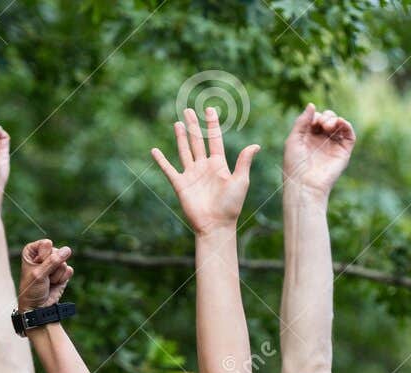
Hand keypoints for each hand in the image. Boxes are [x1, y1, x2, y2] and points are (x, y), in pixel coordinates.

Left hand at [18, 239, 72, 310]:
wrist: (38, 307)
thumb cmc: (32, 289)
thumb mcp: (39, 274)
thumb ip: (53, 261)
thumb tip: (68, 250)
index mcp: (32, 251)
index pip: (46, 244)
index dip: (43, 257)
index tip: (37, 266)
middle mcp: (43, 255)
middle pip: (57, 252)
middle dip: (52, 267)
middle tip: (43, 276)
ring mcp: (54, 263)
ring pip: (64, 262)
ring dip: (56, 275)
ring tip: (48, 281)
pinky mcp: (63, 272)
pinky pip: (69, 270)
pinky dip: (62, 279)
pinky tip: (55, 283)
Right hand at [151, 107, 259, 235]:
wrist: (216, 225)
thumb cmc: (231, 205)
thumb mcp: (240, 181)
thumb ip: (244, 162)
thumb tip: (256, 145)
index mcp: (219, 164)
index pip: (214, 139)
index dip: (212, 124)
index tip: (210, 109)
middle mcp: (204, 167)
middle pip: (197, 141)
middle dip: (193, 126)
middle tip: (189, 110)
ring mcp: (192, 175)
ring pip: (185, 151)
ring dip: (181, 137)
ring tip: (178, 122)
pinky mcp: (180, 184)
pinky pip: (169, 169)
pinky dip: (161, 160)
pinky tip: (155, 151)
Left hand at [283, 103, 355, 193]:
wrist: (305, 184)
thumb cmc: (295, 165)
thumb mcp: (294, 139)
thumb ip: (302, 121)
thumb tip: (312, 104)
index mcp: (308, 138)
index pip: (316, 119)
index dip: (315, 116)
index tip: (312, 123)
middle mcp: (321, 141)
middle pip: (329, 119)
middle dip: (326, 117)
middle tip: (321, 124)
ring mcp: (333, 147)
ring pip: (339, 125)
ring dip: (334, 119)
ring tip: (327, 126)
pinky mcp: (343, 152)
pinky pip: (350, 135)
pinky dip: (347, 125)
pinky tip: (340, 123)